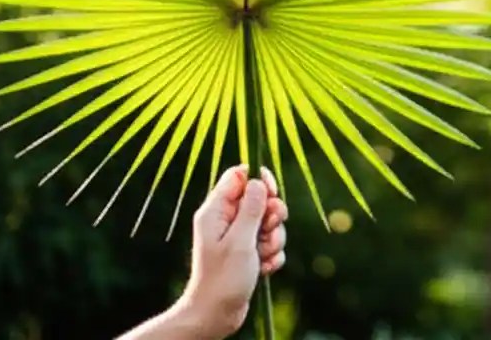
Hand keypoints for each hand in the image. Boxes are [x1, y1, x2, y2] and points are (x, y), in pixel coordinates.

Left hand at [176, 166, 288, 337]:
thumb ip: (251, 208)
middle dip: (272, 216)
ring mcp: (238, 237)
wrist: (216, 314)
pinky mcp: (248, 252)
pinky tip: (263, 269)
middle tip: (268, 231)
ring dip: (274, 240)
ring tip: (263, 257)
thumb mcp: (240, 240)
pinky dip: (272, 255)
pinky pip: (270, 244)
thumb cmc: (223, 278)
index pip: (238, 177)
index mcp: (216, 211)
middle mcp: (226, 220)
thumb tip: (258, 181)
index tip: (272, 194)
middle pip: (260, 199)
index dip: (259, 181)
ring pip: (269, 223)